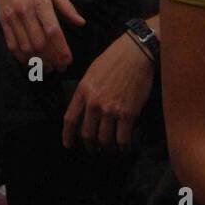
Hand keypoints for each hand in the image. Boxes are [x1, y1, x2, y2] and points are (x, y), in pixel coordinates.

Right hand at [0, 0, 85, 71]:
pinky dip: (21, 57)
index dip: (61, 49)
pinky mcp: (3, 20)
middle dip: (51, 58)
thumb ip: (67, 7)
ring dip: (37, 61)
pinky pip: (11, 44)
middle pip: (39, 42)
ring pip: (25, 46)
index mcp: (41, 1)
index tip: (68, 60)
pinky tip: (30, 62)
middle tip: (60, 67)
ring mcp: (12, 16)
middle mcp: (25, 10)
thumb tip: (81, 23)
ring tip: (47, 67)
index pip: (53, 31)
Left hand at [62, 33, 154, 152]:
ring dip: (107, 149)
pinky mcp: (128, 114)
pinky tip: (125, 148)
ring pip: (104, 140)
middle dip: (90, 146)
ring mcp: (110, 110)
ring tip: (110, 150)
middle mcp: (94, 103)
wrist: (136, 53)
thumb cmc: (115, 58)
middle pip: (87, 134)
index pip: (70, 119)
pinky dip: (123, 147)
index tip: (68, 145)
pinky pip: (122, 139)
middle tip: (93, 151)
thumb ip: (86, 91)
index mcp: (83, 91)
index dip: (68, 136)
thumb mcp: (92, 72)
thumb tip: (85, 109)